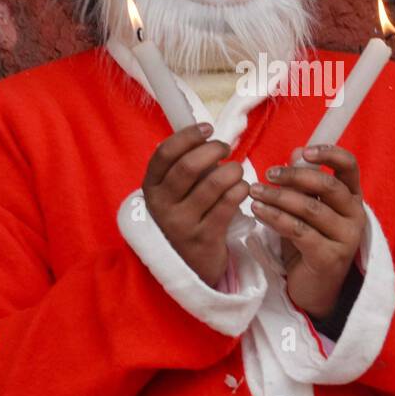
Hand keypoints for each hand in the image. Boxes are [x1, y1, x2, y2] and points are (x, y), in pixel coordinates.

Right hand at [142, 123, 249, 287]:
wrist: (187, 267)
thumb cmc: (184, 218)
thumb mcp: (172, 195)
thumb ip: (183, 167)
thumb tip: (206, 135)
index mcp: (151, 189)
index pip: (165, 154)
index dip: (188, 136)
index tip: (208, 129)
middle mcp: (162, 206)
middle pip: (188, 166)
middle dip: (213, 150)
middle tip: (225, 149)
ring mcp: (182, 224)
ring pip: (213, 184)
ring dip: (231, 170)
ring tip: (236, 171)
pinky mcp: (204, 238)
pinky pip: (228, 204)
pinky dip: (240, 189)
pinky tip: (242, 188)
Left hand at [250, 144, 365, 319]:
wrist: (314, 290)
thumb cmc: (309, 245)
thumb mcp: (306, 211)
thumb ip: (304, 184)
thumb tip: (296, 152)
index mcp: (352, 199)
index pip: (349, 167)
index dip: (329, 153)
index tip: (304, 151)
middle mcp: (355, 216)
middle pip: (329, 185)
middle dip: (295, 176)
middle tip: (268, 174)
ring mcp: (346, 238)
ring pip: (310, 208)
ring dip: (279, 197)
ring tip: (254, 192)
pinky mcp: (329, 257)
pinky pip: (299, 231)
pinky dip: (276, 218)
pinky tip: (258, 212)